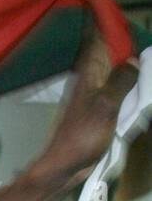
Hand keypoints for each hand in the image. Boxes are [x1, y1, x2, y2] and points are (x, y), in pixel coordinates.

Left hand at [32, 33, 138, 188]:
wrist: (63, 167)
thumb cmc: (82, 136)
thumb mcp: (106, 105)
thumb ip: (121, 80)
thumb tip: (134, 60)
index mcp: (88, 74)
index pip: (96, 40)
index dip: (110, 33)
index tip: (126, 37)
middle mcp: (88, 81)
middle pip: (108, 57)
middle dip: (123, 54)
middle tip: (137, 60)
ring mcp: (92, 96)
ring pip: (112, 75)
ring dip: (125, 74)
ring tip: (137, 74)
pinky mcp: (96, 112)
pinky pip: (114, 93)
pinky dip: (123, 91)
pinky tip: (131, 93)